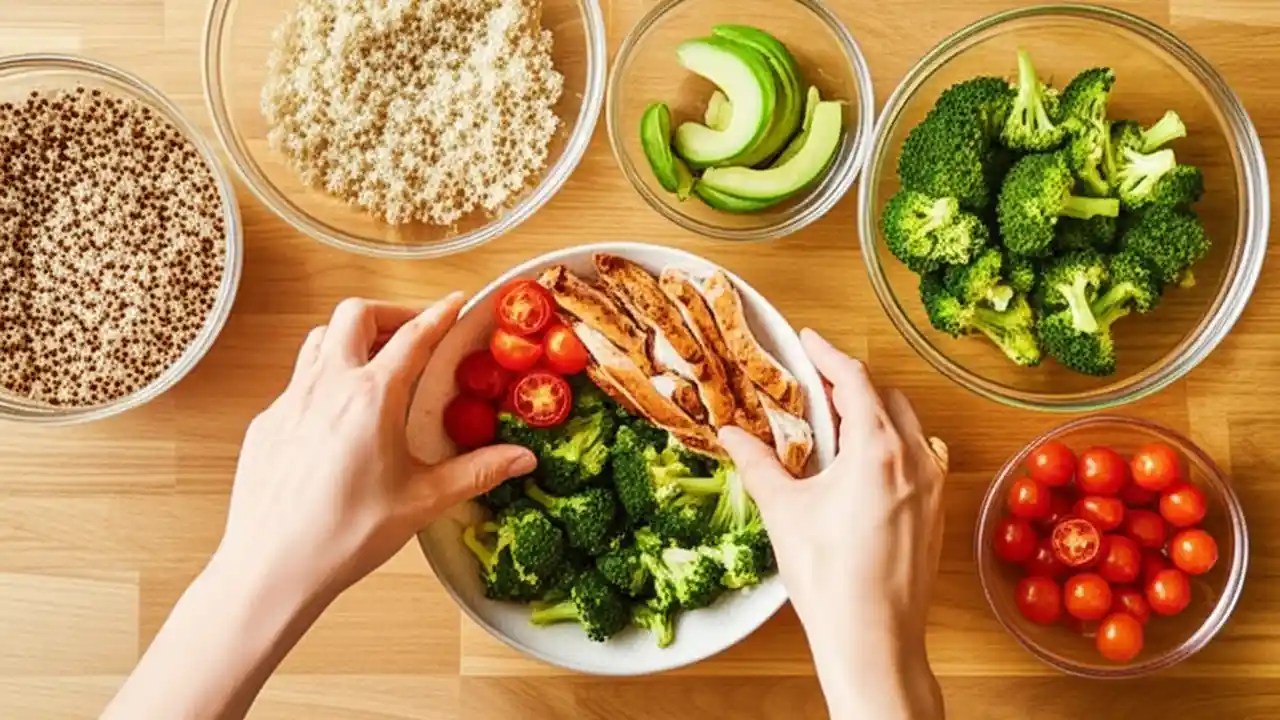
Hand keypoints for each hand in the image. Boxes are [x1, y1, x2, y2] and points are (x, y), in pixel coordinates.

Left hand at [215, 294, 536, 599]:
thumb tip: (521, 459)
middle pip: (355, 315)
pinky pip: (298, 382)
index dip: (438, 314)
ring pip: (319, 340)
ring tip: (375, 363)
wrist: (272, 566)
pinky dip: (324, 379)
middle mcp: (327, 386)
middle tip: (411, 331)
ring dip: (350, 338)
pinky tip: (339, 416)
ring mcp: (291, 401)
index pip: (413, 335)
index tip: (453, 303)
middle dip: (388, 312)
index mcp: (372, 397)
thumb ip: (476, 472)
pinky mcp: (268, 423)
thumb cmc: (346, 535)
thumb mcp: (423, 502)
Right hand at [718, 329, 947, 719]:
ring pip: (907, 427)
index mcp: (877, 451)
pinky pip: (919, 458)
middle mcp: (914, 460)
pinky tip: (863, 466)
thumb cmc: (829, 578)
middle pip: (885, 398)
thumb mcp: (784, 512)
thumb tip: (731, 436)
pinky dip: (892, 445)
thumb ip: (757, 464)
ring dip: (874, 414)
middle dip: (850, 384)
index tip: (807, 340)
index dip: (827, 355)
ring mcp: (931, 486)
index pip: (855, 380)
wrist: (873, 638)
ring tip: (837, 424)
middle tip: (814, 385)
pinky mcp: (935, 512)